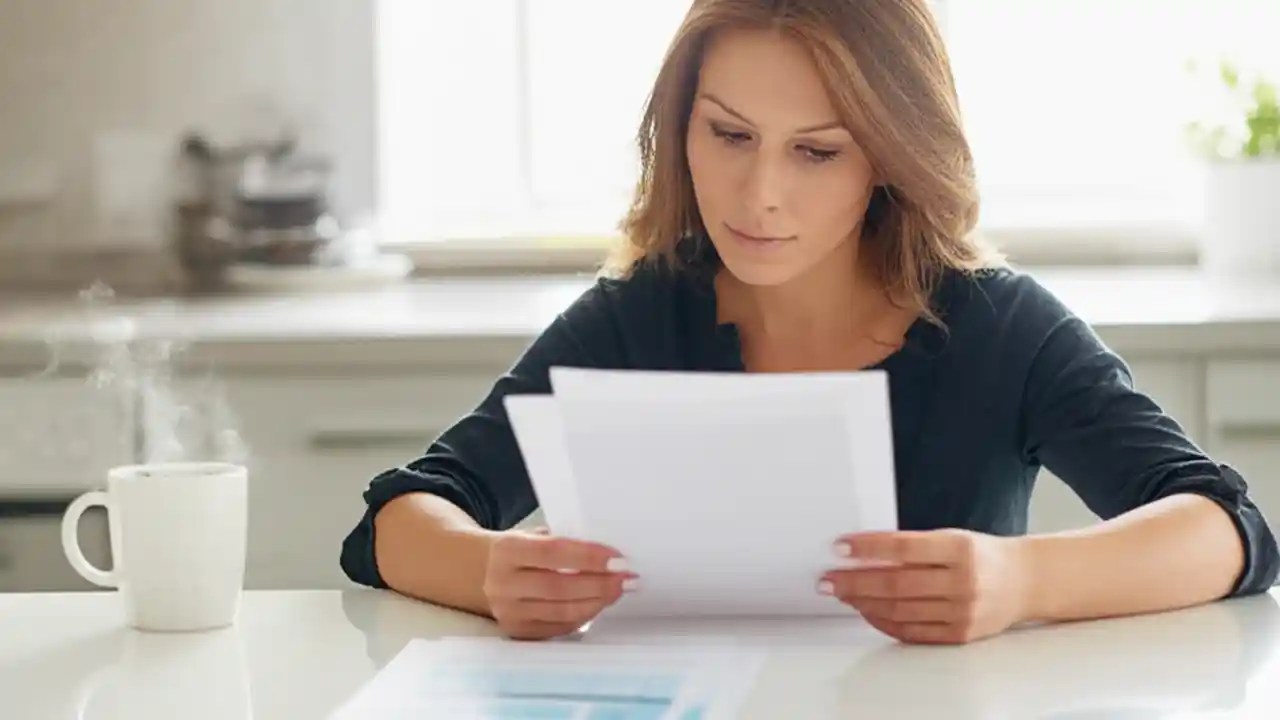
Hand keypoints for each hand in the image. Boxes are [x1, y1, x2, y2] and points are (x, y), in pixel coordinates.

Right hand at [483, 528, 636, 639]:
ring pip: (562, 612)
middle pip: (559, 587)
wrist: (481, 573)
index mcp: (507, 549)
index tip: (617, 558)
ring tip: (618, 590)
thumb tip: (610, 554)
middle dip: (599, 584)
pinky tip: (598, 604)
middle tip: (626, 578)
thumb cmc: (520, 550)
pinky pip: (559, 627)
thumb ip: (564, 542)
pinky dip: (583, 616)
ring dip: (597, 602)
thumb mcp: (533, 535)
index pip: (552, 553)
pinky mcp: (518, 632)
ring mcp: (507, 612)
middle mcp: (502, 583)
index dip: (588, 557)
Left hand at [820, 529, 1030, 644]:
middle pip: (896, 583)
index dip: (868, 548)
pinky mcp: (960, 634)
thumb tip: (862, 553)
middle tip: (828, 579)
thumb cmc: (982, 556)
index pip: (904, 547)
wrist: (1027, 581)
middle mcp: (963, 581)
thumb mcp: (953, 538)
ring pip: (900, 610)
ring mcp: (962, 611)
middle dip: (855, 581)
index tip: (840, 547)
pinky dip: (884, 622)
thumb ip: (913, 546)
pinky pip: (912, 632)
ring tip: (841, 593)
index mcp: (960, 549)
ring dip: (863, 602)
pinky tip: (866, 611)